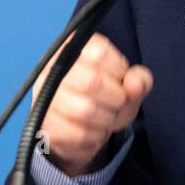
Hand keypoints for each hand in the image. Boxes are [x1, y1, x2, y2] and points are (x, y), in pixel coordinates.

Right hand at [36, 33, 152, 176]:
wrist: (76, 127)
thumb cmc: (105, 97)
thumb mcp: (127, 85)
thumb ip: (139, 79)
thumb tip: (136, 84)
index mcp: (75, 48)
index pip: (100, 53)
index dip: (119, 70)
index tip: (120, 79)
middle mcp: (54, 67)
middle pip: (93, 82)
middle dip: (116, 98)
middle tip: (118, 102)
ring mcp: (46, 96)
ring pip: (86, 110)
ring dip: (107, 119)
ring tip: (108, 117)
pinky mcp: (45, 123)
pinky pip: (78, 134)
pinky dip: (95, 136)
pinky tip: (95, 130)